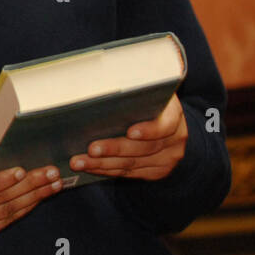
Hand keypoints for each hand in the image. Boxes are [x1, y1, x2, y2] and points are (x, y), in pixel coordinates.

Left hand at [69, 95, 186, 180]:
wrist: (163, 119)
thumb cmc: (142, 98)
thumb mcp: (142, 87)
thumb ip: (128, 86)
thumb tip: (95, 80)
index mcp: (173, 114)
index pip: (165, 125)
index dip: (149, 130)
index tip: (130, 131)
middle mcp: (176, 138)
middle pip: (144, 148)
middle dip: (114, 149)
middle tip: (90, 149)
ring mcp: (168, 157)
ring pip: (133, 164)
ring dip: (103, 164)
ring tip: (78, 161)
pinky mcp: (157, 171)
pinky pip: (130, 174)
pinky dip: (107, 170)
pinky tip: (89, 167)